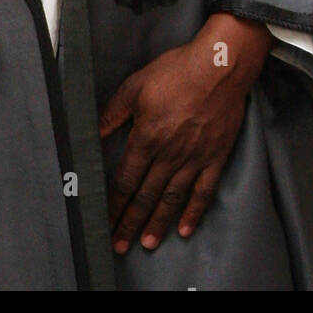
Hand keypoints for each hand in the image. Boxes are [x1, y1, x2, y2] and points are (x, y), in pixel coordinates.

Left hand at [98, 12, 270, 253]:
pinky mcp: (215, 158)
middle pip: (146, 195)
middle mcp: (170, 154)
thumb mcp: (135, 86)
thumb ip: (113, 113)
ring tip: (146, 243)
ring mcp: (194, 158)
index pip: (125, 179)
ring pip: (172, 199)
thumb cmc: (175, 71)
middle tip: (119, 245)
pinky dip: (193, 212)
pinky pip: (203, 192)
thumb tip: (92, 133)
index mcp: (147, 137)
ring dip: (158, 223)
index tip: (103, 220)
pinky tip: (185, 229)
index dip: (113, 202)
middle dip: (130, 221)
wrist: (219, 67)